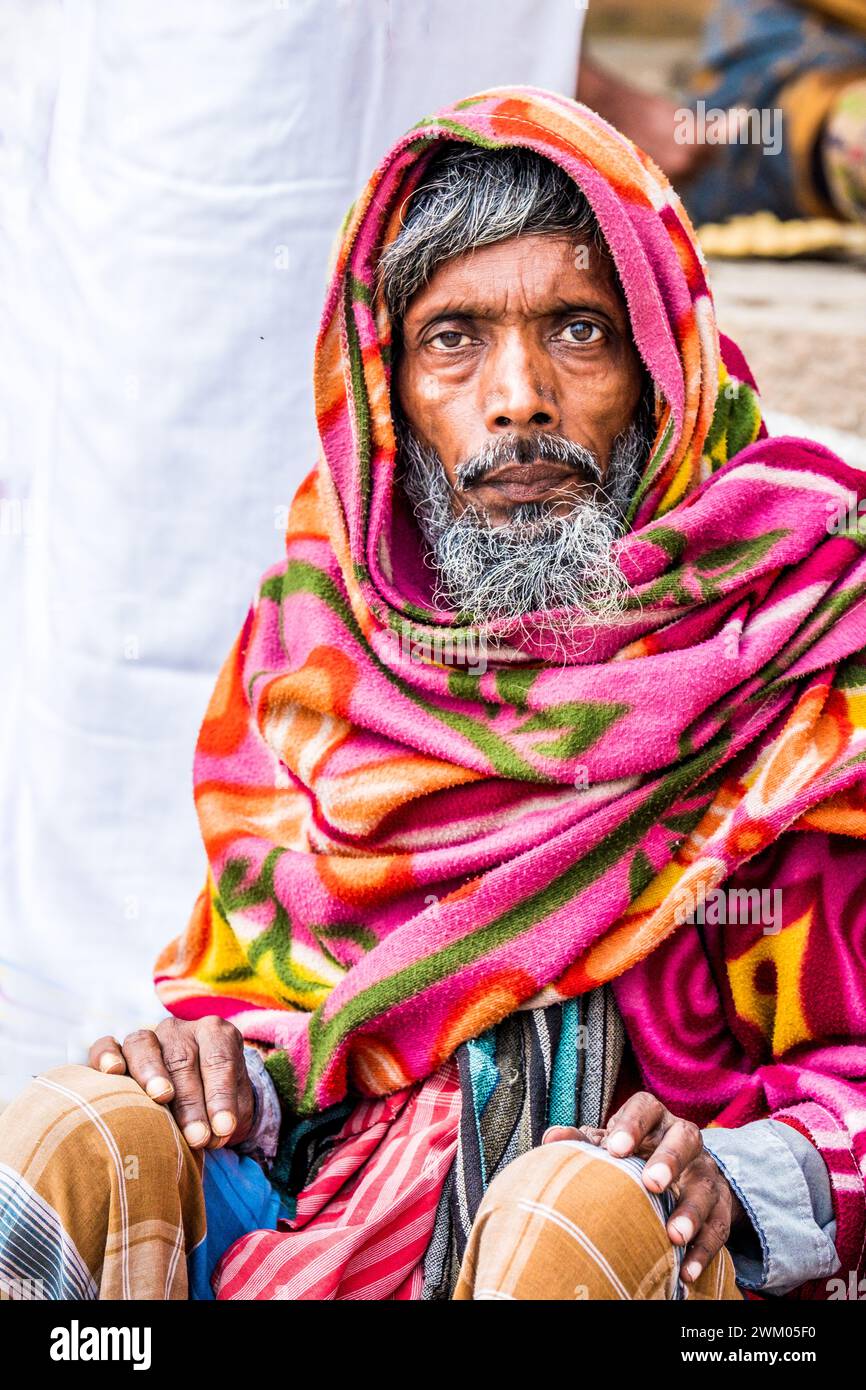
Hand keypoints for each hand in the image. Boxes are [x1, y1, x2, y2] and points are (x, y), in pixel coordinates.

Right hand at [88, 1017, 255, 1150]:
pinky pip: (106, 1045)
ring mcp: (147, 1037)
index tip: (224, 1128)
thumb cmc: (216, 1107)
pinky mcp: (116, 1050)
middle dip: (190, 1101)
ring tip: (161, 1097)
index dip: (222, 1094)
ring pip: (144, 1045)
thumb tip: (213, 1135)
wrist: (192, 1101)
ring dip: (152, 1073)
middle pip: (182, 1058)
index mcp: (216, 1035)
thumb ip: (229, 1118)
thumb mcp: (234, 1110)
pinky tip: (113, 1071)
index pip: (220, 1060)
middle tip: (197, 1137)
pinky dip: (106, 1055)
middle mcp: (180, 1030)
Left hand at [542, 1090, 746, 1284]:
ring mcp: (706, 1173)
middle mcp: (684, 1139)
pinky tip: (686, 1271)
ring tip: (674, 1236)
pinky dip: (703, 1251)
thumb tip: (551, 1139)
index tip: (615, 1149)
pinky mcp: (722, 1206)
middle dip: (670, 1159)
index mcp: (654, 1119)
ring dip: (691, 1212)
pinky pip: (719, 1227)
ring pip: (706, 1186)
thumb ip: (581, 1142)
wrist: (680, 1176)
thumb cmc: (632, 1158)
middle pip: (686, 1138)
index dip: (632, 1124)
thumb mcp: (608, 1146)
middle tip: (652, 1184)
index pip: (646, 1108)